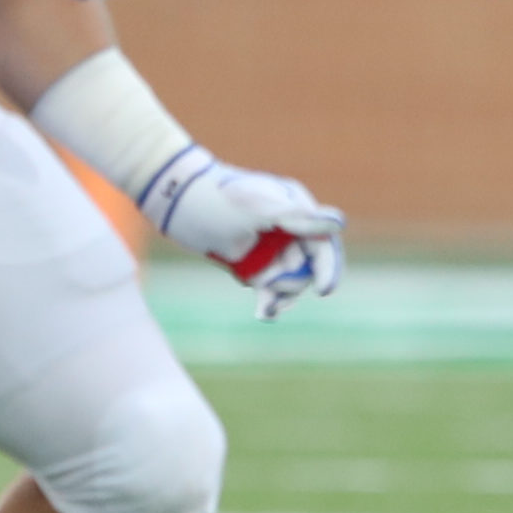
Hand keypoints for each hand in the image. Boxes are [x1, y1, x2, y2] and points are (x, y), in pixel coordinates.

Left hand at [139, 148, 344, 318]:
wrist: (173, 202)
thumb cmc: (215, 199)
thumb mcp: (257, 210)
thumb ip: (299, 219)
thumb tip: (339, 222)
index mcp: (295, 207)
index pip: (324, 242)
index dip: (327, 267)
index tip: (323, 291)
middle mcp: (288, 227)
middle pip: (309, 266)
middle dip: (294, 282)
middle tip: (271, 286)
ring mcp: (270, 246)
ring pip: (290, 280)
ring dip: (281, 294)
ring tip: (265, 307)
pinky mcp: (252, 261)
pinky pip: (270, 286)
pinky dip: (269, 299)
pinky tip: (264, 313)